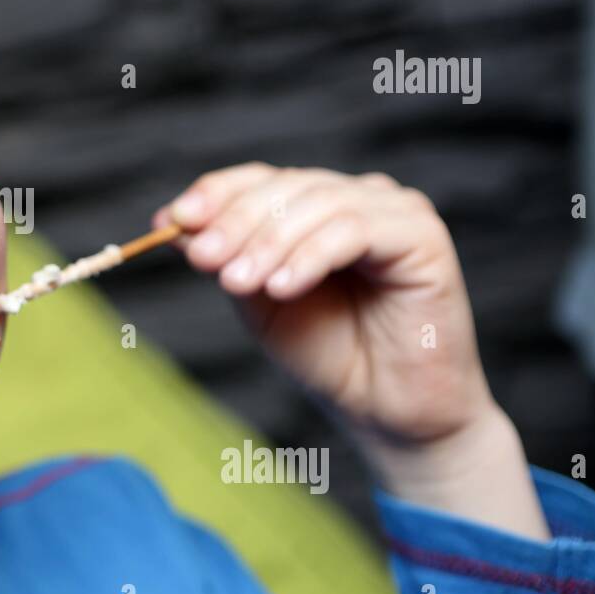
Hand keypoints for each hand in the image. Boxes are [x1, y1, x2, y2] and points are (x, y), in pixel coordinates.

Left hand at [155, 163, 547, 538]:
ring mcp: (394, 212)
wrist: (388, 414)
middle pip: (286, 187)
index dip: (216, 194)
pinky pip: (354, 231)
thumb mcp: (258, 301)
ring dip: (268, 242)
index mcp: (318, 206)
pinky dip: (309, 256)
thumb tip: (172, 219)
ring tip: (236, 281)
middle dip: (235, 222)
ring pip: (318, 203)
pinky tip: (280, 287)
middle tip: (201, 258)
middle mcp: (359, 198)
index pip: (262, 180)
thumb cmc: (329, 355)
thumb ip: (227, 257)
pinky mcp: (422, 236)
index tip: (172, 220)